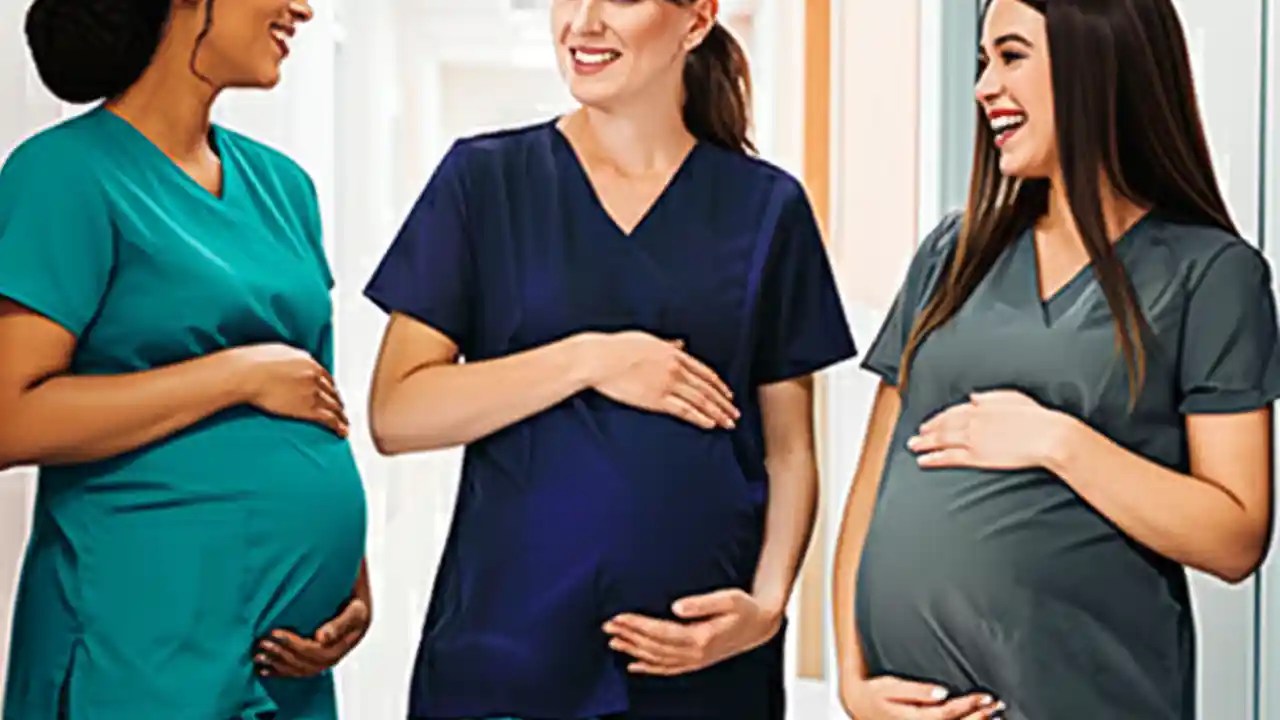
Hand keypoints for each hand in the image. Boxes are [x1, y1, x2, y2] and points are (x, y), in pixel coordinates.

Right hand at [230, 343, 348, 436]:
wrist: (246, 374)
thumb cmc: (253, 363)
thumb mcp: (277, 352)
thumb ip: (291, 358)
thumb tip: (292, 360)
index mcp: (308, 362)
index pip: (326, 376)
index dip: (330, 387)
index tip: (331, 394)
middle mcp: (314, 375)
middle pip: (332, 391)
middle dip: (337, 401)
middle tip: (340, 410)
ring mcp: (313, 392)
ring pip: (334, 406)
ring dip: (341, 415)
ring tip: (344, 423)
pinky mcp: (308, 408)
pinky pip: (329, 418)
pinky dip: (338, 426)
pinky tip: (342, 432)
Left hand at [254, 596, 369, 677]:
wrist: (360, 610)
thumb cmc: (356, 606)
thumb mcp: (355, 610)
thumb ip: (339, 624)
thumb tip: (321, 638)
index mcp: (341, 647)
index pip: (313, 651)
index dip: (292, 644)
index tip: (275, 632)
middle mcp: (332, 658)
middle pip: (304, 663)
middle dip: (281, 654)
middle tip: (262, 643)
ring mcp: (324, 662)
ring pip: (298, 670)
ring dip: (277, 664)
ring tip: (259, 657)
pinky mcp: (316, 662)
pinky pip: (297, 671)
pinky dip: (280, 672)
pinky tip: (265, 670)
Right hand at [583, 331, 739, 429]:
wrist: (601, 359)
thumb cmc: (619, 347)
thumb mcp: (648, 340)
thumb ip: (667, 344)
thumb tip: (680, 344)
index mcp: (674, 354)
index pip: (705, 373)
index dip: (719, 386)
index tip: (728, 395)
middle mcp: (676, 369)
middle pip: (707, 389)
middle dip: (724, 403)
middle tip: (735, 414)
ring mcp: (667, 385)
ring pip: (700, 401)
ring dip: (717, 413)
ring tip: (728, 424)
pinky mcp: (656, 399)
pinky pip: (684, 410)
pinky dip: (699, 418)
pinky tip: (710, 424)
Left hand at [603, 589, 780, 675]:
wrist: (761, 625)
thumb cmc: (745, 608)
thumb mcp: (728, 598)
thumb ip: (702, 603)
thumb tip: (675, 607)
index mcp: (701, 638)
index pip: (660, 633)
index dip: (637, 625)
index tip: (618, 617)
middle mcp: (695, 654)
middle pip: (654, 647)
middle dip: (629, 636)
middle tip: (608, 626)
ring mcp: (695, 661)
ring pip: (657, 659)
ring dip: (634, 650)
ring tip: (614, 641)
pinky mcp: (696, 662)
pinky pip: (667, 669)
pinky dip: (649, 668)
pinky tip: (634, 666)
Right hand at [840, 675, 1005, 719]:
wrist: (859, 705)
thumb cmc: (875, 694)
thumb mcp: (891, 688)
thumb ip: (916, 691)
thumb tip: (941, 693)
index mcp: (915, 719)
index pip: (948, 713)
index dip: (969, 705)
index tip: (986, 697)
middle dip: (979, 717)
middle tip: (996, 705)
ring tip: (996, 717)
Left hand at [907, 390, 1074, 470]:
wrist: (1048, 436)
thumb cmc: (1037, 418)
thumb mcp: (1013, 398)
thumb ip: (990, 397)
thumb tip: (974, 397)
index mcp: (981, 406)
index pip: (953, 412)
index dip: (939, 418)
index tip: (930, 422)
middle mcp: (972, 420)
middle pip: (943, 425)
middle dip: (927, 430)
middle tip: (916, 435)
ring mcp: (972, 438)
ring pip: (941, 440)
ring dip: (924, 444)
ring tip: (912, 447)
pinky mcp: (976, 455)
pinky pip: (948, 457)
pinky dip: (933, 458)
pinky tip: (922, 461)